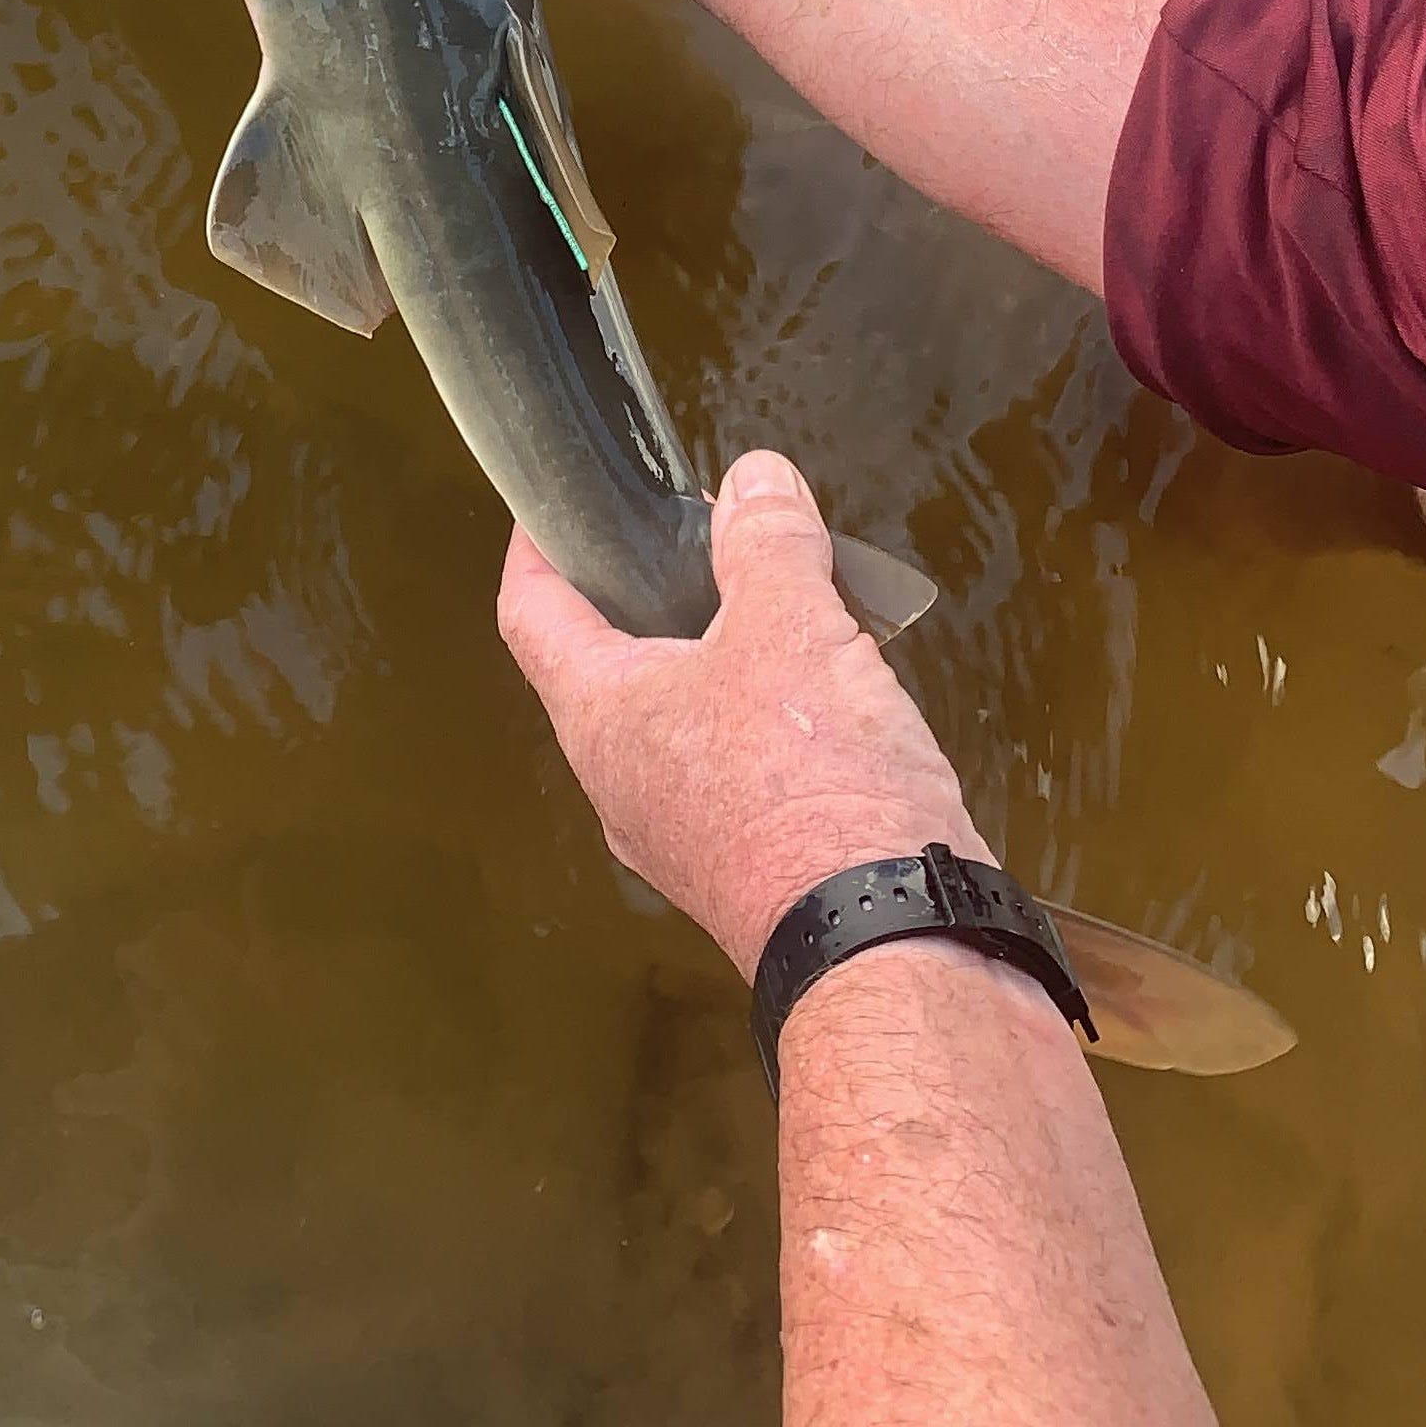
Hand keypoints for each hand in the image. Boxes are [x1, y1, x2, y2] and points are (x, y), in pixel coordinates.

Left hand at [498, 451, 986, 980]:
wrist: (894, 945)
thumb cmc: (815, 783)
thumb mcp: (792, 626)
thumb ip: (767, 542)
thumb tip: (754, 480)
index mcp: (601, 716)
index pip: (532, 613)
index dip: (537, 546)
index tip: (555, 500)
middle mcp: (623, 781)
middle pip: (611, 663)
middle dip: (655, 591)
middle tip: (707, 537)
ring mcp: (683, 834)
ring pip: (683, 717)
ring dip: (724, 655)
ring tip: (787, 603)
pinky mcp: (747, 866)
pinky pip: (737, 767)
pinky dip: (769, 714)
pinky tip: (833, 690)